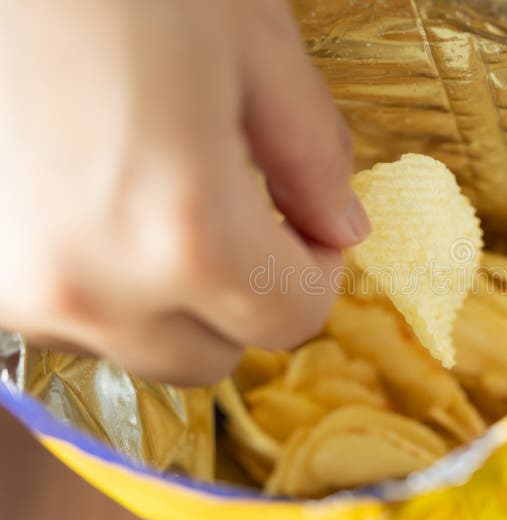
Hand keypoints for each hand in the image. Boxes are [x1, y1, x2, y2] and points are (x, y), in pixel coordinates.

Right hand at [0, 0, 368, 384]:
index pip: (288, 319)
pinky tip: (91, 197)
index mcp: (181, 232)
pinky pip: (65, 311)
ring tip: (151, 192)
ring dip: (165, 295)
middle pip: (208, 356)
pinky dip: (98, 276)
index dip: (316, 277)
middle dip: (242, 300)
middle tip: (240, 218)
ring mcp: (13, 287)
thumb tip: (342, 228)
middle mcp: (90, 287)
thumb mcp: (251, 44)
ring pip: (133, 342)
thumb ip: (314, 156)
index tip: (309, 233)